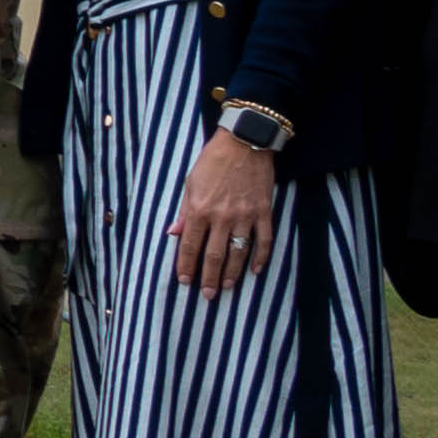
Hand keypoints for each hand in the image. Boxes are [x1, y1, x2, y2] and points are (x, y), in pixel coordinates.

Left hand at [170, 133, 279, 293]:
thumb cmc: (212, 161)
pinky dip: (261, 258)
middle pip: (214, 255)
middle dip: (209, 278)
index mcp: (199, 209)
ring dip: (232, 273)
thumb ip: (184, 211)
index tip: (185, 281)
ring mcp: (244, 216)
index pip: (190, 245)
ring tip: (226, 287)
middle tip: (207, 295)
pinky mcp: (263, 212)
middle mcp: (221, 216)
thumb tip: (173, 233)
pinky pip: (264, 240)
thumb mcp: (190, 183)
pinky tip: (256, 271)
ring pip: (238, 253)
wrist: (244, 141)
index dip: (186, 266)